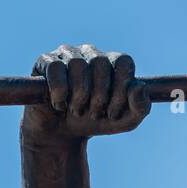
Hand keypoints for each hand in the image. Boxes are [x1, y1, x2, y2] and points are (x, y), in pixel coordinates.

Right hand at [22, 44, 150, 143]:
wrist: (63, 134)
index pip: (123, 62)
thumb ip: (141, 107)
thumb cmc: (97, 122)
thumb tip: (139, 87)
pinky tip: (60, 104)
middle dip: (99, 96)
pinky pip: (55, 68)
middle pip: (100, 62)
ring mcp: (68, 54)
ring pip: (77, 64)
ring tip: (77, 110)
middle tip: (94, 113)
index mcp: (113, 62)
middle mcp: (91, 53)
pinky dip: (60, 91)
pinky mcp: (46, 61)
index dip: (120, 89)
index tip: (113, 112)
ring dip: (79, 96)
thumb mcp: (125, 121)